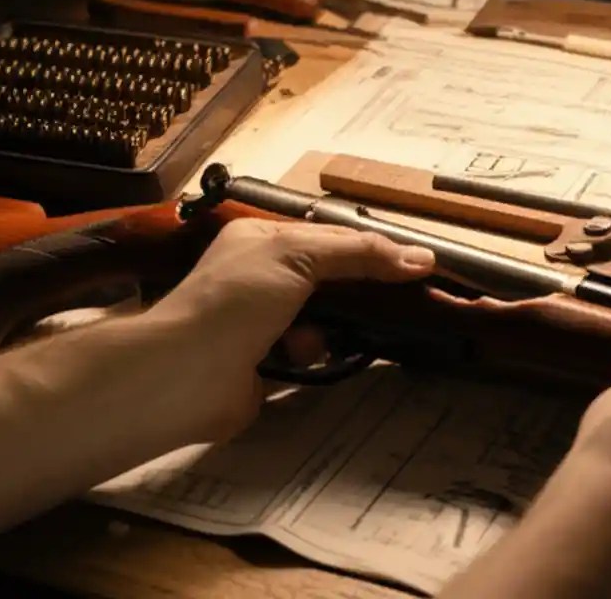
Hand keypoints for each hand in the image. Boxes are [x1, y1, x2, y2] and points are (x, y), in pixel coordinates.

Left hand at [146, 219, 434, 441]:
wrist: (187, 372)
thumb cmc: (237, 299)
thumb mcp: (298, 255)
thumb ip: (359, 253)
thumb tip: (423, 258)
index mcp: (263, 239)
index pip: (333, 237)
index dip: (375, 250)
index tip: (420, 267)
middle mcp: (262, 275)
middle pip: (332, 279)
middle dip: (358, 291)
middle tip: (400, 303)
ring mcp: (264, 321)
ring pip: (326, 318)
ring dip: (331, 327)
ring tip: (318, 336)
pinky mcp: (268, 362)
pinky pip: (310, 352)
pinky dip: (312, 354)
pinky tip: (300, 358)